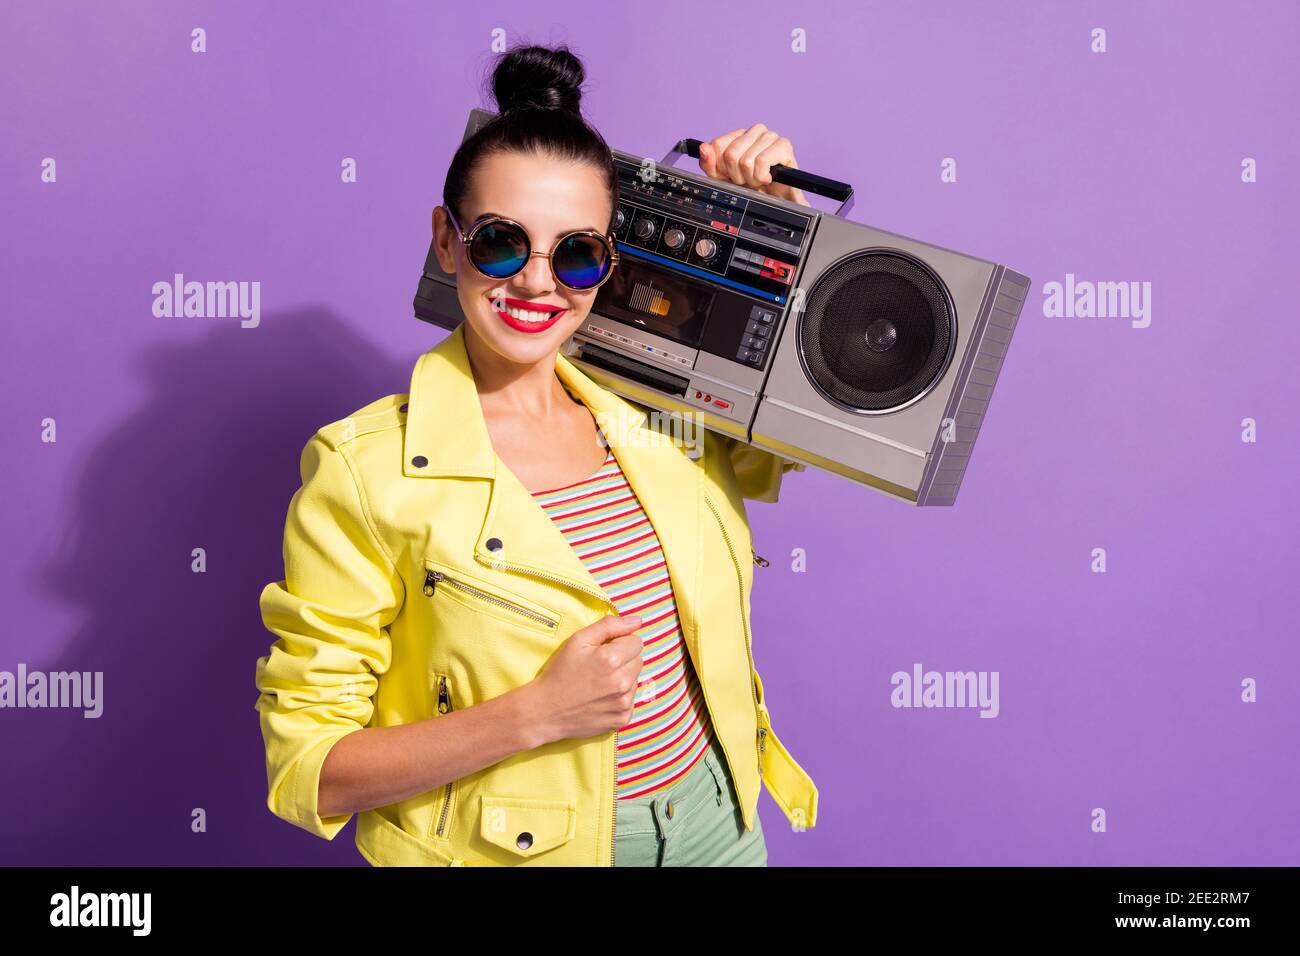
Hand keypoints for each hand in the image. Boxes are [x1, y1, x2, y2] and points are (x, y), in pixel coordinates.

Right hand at [527, 614, 644, 743]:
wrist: (546, 711)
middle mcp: (622, 683)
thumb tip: (637, 621)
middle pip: (638, 660)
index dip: (620, 642)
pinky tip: (601, 697)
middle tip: (600, 666)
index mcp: (611, 659)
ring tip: (599, 682)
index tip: (604, 650)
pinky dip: (620, 697)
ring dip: (623, 678)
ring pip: (635, 680)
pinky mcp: (623, 719)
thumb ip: (609, 626)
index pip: (637, 642)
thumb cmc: (560, 672)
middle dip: (624, 659)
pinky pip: (631, 700)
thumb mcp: (578, 640)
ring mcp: (624, 704)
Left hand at [698, 123, 811, 206]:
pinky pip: (762, 162)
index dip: (721, 167)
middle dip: (737, 175)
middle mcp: (754, 131)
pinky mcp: (783, 146)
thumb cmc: (751, 186)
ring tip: (758, 179)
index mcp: (739, 135)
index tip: (730, 174)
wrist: (775, 200)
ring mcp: (770, 136)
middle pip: (731, 154)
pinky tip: (768, 178)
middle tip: (747, 179)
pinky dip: (761, 176)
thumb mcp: (723, 178)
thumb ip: (709, 164)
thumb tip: (703, 148)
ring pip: (746, 160)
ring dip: (751, 178)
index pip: (717, 145)